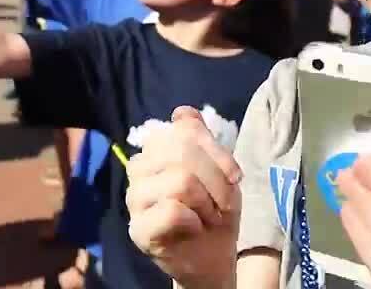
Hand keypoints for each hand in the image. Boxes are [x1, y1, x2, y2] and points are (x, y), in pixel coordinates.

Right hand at [126, 107, 242, 287]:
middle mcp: (138, 168)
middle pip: (181, 152)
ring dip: (207, 202)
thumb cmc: (215, 211)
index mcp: (156, 149)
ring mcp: (134, 199)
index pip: (184, 130)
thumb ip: (201, 139)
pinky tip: (195, 228)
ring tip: (210, 216)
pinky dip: (195, 220)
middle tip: (224, 202)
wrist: (213, 257)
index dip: (216, 151)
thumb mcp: (218, 171)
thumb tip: (183, 112)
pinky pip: (172, 211)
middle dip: (215, 179)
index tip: (235, 176)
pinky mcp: (138, 229)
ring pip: (179, 180)